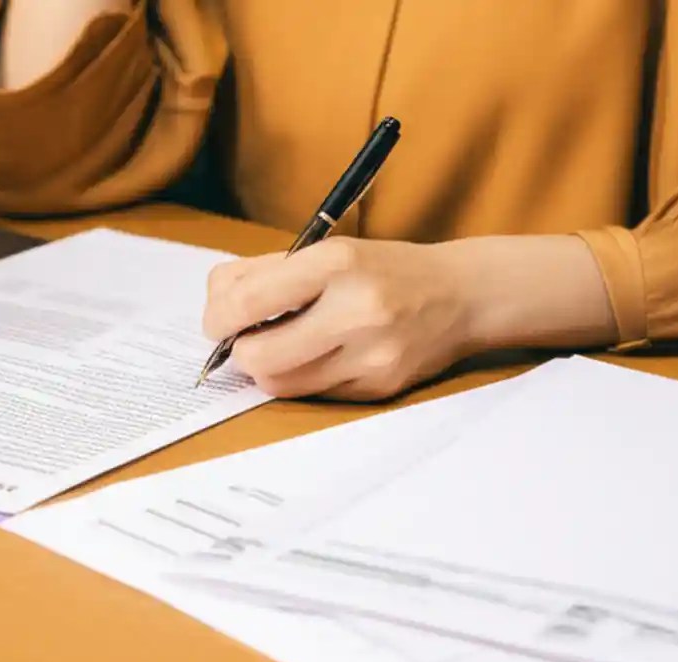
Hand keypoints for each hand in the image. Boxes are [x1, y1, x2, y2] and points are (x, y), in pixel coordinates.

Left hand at [203, 238, 473, 400]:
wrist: (462, 296)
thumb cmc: (382, 270)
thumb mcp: (327, 251)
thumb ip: (264, 274)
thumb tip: (215, 308)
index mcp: (337, 262)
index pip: (248, 301)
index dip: (219, 318)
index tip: (219, 321)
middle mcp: (357, 308)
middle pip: (257, 356)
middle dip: (239, 351)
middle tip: (245, 339)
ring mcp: (371, 354)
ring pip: (279, 383)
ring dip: (266, 368)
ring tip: (279, 346)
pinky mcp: (378, 387)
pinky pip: (310, 394)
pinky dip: (300, 378)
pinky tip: (317, 356)